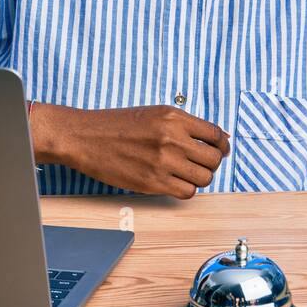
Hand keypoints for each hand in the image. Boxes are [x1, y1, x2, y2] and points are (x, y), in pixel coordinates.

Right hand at [29, 103, 229, 198]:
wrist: (84, 137)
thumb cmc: (116, 124)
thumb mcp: (154, 113)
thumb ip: (184, 125)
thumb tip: (218, 138)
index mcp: (174, 117)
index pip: (216, 134)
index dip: (221, 145)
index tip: (219, 150)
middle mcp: (172, 138)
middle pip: (214, 159)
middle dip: (212, 163)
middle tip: (200, 163)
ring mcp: (163, 161)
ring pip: (204, 178)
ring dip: (199, 178)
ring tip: (185, 173)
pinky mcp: (152, 182)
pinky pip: (186, 192)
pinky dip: (185, 190)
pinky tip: (173, 182)